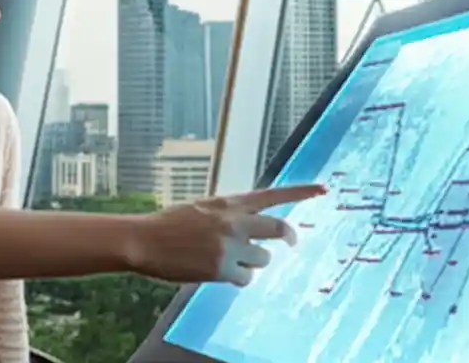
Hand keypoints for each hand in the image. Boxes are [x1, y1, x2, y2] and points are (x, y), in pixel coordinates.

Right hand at [126, 185, 326, 285]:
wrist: (144, 240)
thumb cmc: (170, 225)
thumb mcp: (203, 209)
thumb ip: (229, 215)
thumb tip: (251, 229)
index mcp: (229, 202)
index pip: (272, 194)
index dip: (301, 192)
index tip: (324, 189)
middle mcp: (234, 221)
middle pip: (279, 228)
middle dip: (287, 237)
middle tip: (290, 242)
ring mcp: (229, 245)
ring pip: (263, 259)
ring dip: (253, 263)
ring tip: (230, 261)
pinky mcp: (221, 267)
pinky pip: (245, 278)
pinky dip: (237, 278)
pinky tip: (218, 273)